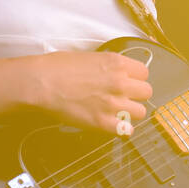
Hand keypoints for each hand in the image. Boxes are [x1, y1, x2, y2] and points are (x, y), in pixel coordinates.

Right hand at [22, 50, 152, 135]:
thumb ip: (108, 66)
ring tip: (115, 112)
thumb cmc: (57, 67)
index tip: (128, 82)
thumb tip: (114, 73)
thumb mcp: (89, 57)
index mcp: (117, 63)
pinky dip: (121, 129)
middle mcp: (120, 82)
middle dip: (135, 95)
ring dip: (130, 113)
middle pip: (146, 92)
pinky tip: (111, 124)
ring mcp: (113, 104)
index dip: (135, 78)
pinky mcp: (103, 122)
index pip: (144, 73)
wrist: (41, 82)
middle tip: (122, 97)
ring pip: (141, 112)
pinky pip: (127, 131)